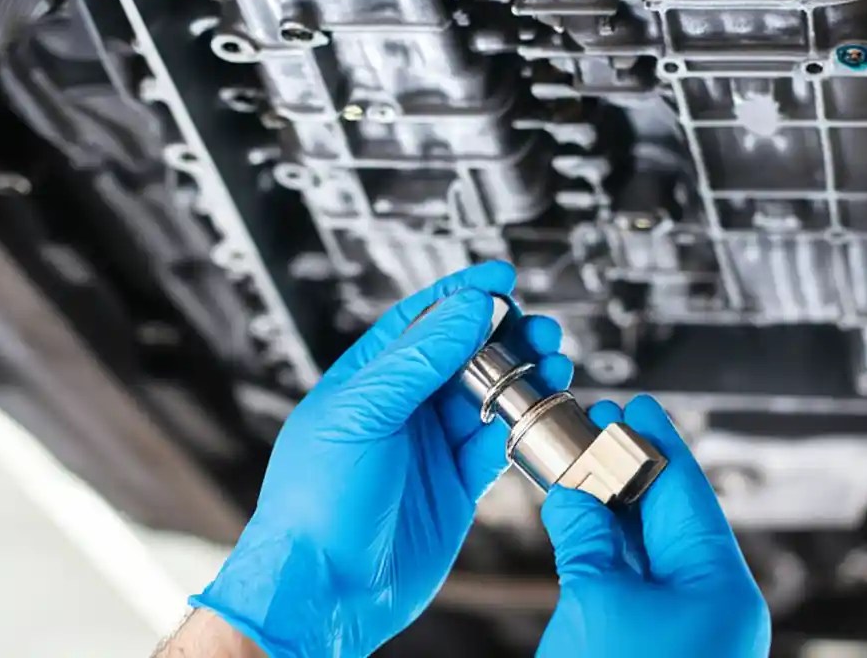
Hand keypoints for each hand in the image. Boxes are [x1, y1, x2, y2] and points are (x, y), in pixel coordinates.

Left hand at [190, 262, 573, 657]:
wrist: (323, 587)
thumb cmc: (315, 502)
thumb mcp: (362, 414)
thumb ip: (418, 359)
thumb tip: (465, 309)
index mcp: (370, 379)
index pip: (422, 318)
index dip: (463, 294)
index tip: (501, 278)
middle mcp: (402, 409)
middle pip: (466, 354)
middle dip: (507, 336)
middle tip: (540, 328)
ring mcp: (430, 448)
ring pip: (490, 398)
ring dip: (523, 379)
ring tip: (551, 367)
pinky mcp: (455, 487)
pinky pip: (497, 447)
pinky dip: (519, 430)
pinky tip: (531, 420)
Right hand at [538, 397, 770, 657]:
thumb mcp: (597, 599)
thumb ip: (584, 539)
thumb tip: (571, 494)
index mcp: (719, 585)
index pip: (688, 493)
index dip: (659, 443)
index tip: (639, 408)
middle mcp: (710, 602)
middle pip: (668, 517)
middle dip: (628, 470)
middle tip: (598, 428)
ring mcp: (685, 624)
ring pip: (649, 550)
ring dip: (612, 509)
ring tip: (579, 469)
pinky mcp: (656, 642)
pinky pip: (635, 581)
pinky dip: (607, 548)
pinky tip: (580, 526)